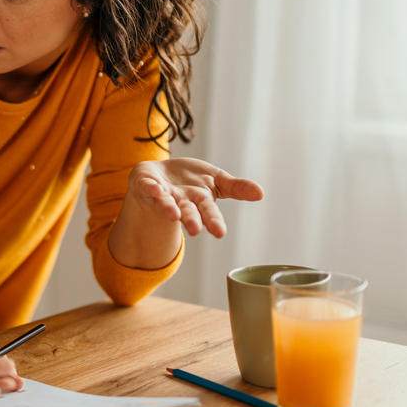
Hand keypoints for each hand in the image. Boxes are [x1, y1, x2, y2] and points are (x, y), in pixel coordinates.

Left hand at [126, 157, 263, 237]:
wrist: (159, 174)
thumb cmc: (191, 180)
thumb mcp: (216, 180)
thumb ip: (236, 188)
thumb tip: (261, 193)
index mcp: (199, 200)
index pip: (208, 212)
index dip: (213, 221)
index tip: (219, 232)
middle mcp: (180, 201)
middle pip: (187, 212)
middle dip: (191, 220)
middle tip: (196, 230)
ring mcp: (162, 194)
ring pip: (165, 203)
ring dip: (168, 208)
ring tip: (173, 215)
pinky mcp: (145, 184)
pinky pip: (146, 186)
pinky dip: (149, 188)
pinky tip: (154, 188)